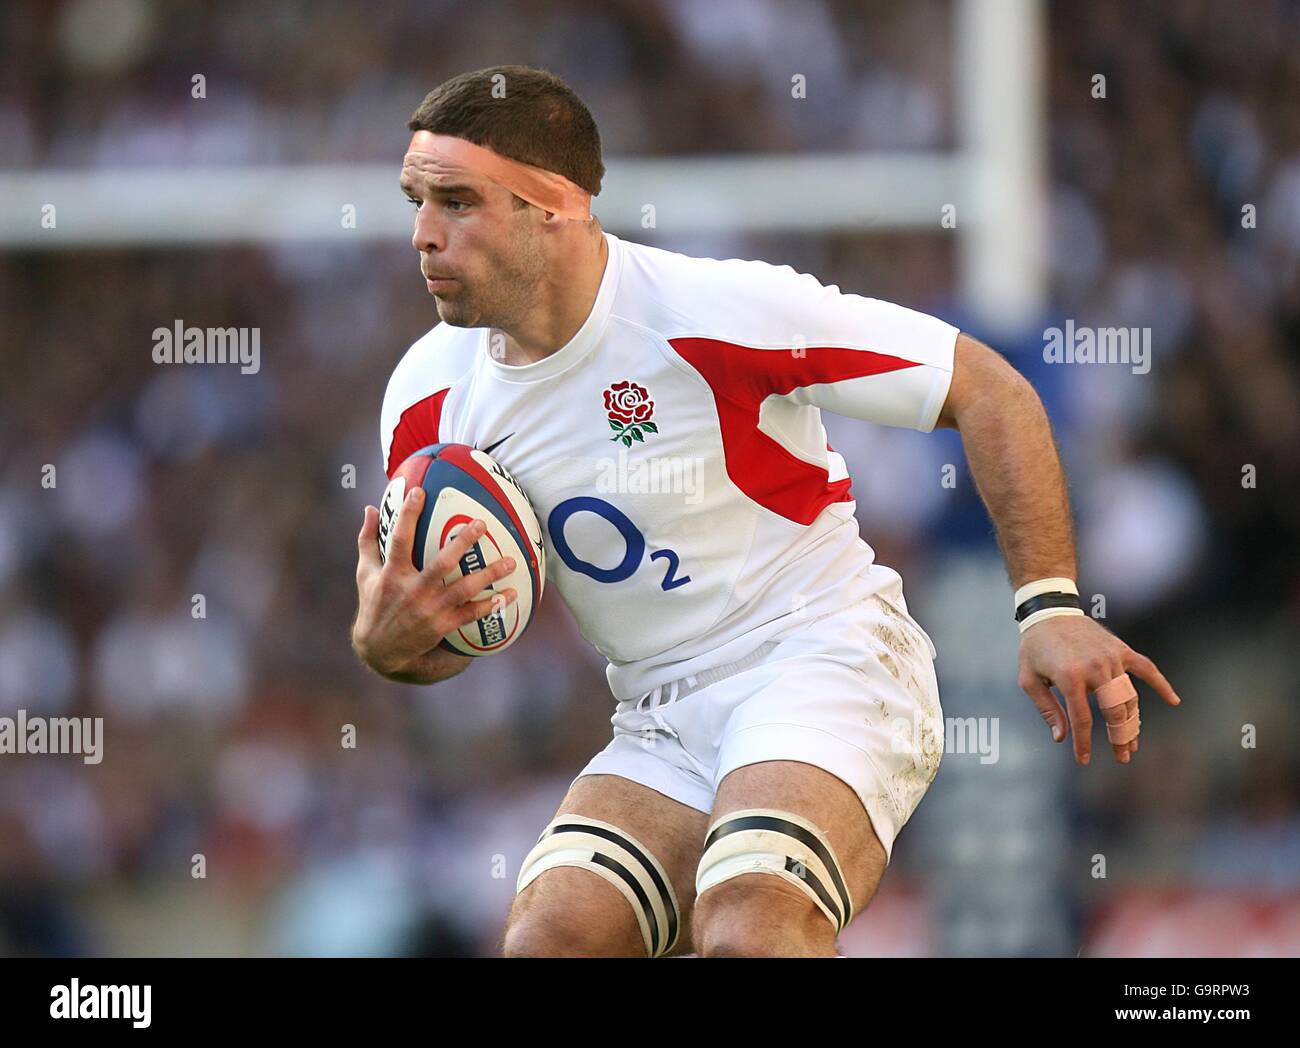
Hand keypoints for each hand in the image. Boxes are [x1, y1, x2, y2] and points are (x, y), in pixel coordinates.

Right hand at [352, 485, 517, 679]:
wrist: (379, 649)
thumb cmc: (374, 604)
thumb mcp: (365, 573)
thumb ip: (367, 540)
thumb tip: (370, 508)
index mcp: (392, 574)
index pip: (398, 540)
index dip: (407, 516)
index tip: (420, 492)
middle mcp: (412, 591)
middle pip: (441, 564)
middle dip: (462, 543)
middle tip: (482, 524)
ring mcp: (429, 610)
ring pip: (463, 589)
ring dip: (489, 575)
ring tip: (511, 561)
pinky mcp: (441, 626)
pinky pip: (471, 614)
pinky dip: (491, 605)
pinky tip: (510, 594)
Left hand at [1016, 615, 1180, 764]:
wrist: (1049, 612)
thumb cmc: (1035, 648)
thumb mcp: (1029, 679)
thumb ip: (1047, 709)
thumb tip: (1061, 738)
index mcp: (1069, 678)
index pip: (1082, 719)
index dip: (1084, 742)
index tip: (1084, 759)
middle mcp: (1094, 669)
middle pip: (1114, 712)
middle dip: (1119, 738)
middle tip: (1123, 757)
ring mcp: (1111, 659)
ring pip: (1129, 697)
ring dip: (1133, 722)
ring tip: (1132, 742)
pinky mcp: (1121, 650)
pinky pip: (1146, 668)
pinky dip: (1161, 684)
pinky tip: (1173, 701)